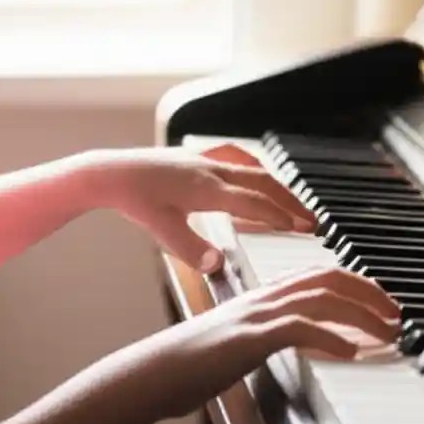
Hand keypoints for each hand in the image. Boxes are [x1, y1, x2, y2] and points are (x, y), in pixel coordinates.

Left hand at [82, 143, 317, 273]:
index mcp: (207, 188)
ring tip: (293, 201)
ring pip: (253, 169)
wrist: (111, 171)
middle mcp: (212, 170)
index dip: (282, 216)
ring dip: (277, 185)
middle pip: (263, 183)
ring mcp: (206, 160)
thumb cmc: (134, 198)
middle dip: (291, 202)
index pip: (255, 202)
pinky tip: (258, 171)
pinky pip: (236, 157)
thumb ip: (190, 249)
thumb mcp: (160, 228)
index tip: (304, 228)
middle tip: (311, 220)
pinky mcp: (197, 157)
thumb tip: (217, 266)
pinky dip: (254, 166)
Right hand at [148, 266, 399, 418]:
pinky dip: (331, 338)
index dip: (356, 284)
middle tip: (396, 315)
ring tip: (387, 333)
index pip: (317, 275)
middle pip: (327, 277)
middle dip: (370, 293)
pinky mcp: (248, 340)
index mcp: (260, 297)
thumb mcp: (236, 345)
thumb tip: (293, 344)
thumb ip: (266, 338)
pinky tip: (350, 353)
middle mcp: (261, 299)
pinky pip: (299, 329)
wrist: (152, 375)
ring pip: (321, 299)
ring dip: (362, 314)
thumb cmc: (188, 366)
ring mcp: (255, 316)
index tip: (381, 303)